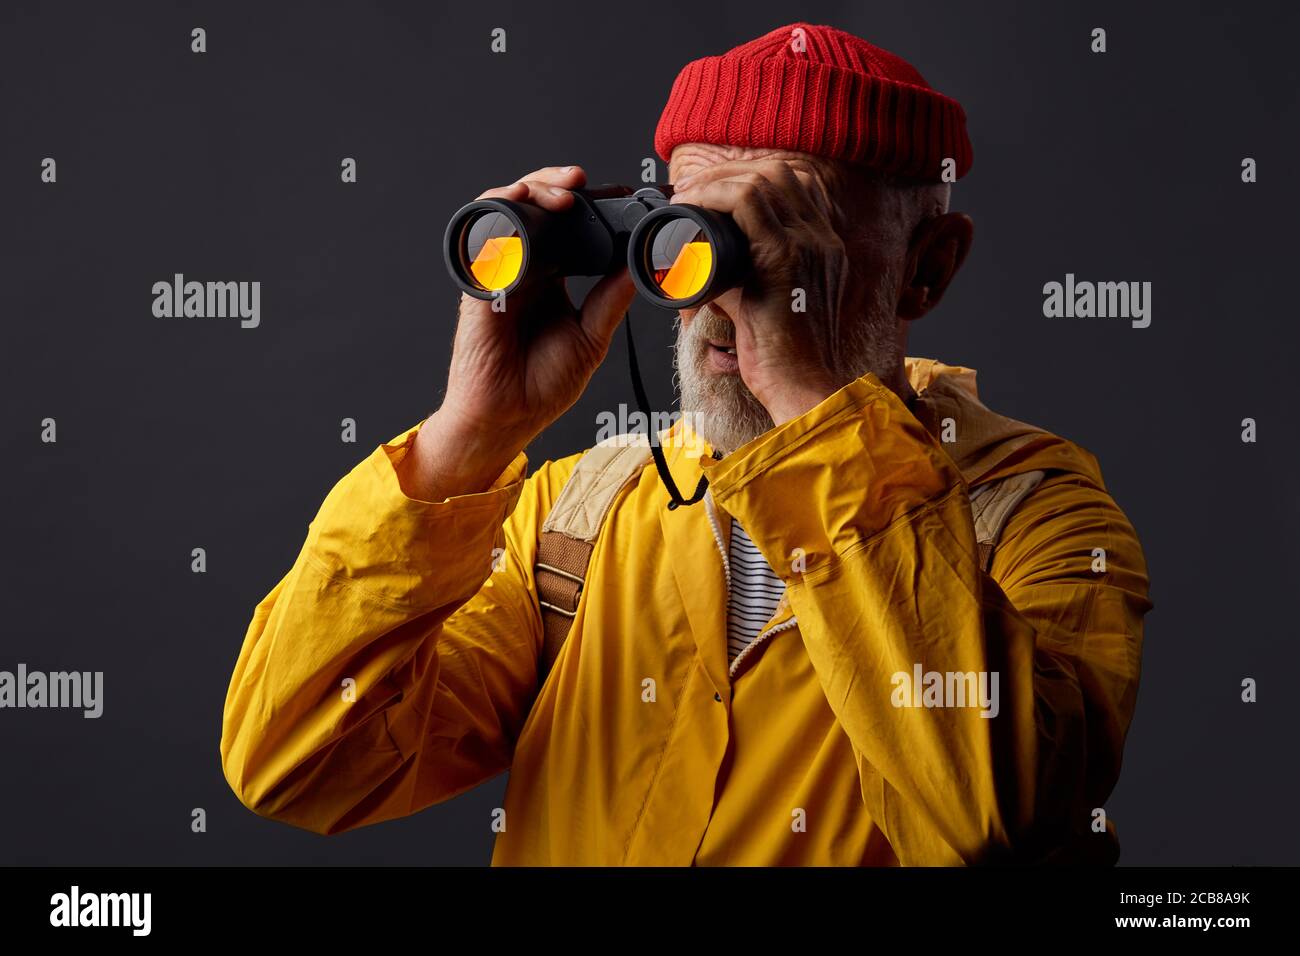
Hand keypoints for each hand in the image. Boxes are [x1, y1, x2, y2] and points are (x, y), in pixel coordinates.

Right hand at [405, 165, 635, 500]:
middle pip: (539, 208)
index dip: (590, 206)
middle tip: (589, 183)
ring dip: (535, 188)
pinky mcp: (479, 279)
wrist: (507, 416)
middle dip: (561, 185)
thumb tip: (639, 264)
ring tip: (565, 191)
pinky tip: (523, 201)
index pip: (568, 227)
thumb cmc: (541, 386)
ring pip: (511, 207)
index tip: (620, 196)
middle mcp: (525, 268)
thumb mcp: (591, 337)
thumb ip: (612, 299)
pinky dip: (502, 207)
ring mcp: (500, 269)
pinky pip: (484, 230)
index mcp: (551, 278)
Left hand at [670, 159, 854, 424]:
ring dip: (717, 180)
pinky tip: (691, 203)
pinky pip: (748, 201)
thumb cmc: (781, 361)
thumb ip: (736, 281)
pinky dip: (714, 195)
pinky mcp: (785, 256)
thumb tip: (698, 268)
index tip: (714, 189)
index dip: (752, 177)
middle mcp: (822, 239)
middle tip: (693, 187)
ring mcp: (808, 244)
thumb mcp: (760, 307)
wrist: (803, 387)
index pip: (795, 186)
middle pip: (780, 173)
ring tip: (687, 193)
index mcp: (824, 249)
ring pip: (764, 179)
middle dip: (730, 171)